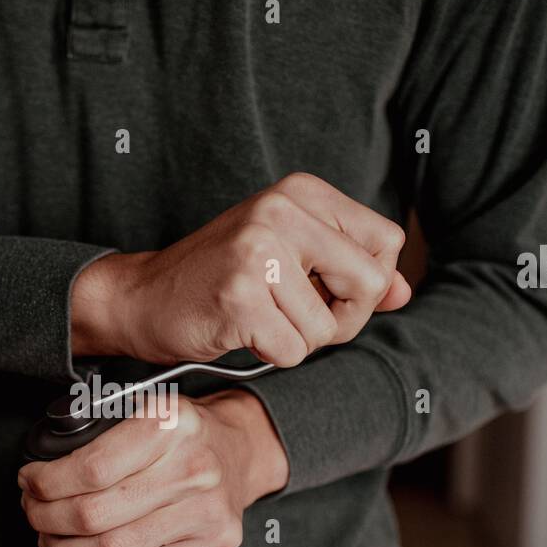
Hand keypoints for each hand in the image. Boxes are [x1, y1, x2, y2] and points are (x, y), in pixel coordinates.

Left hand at [17, 389, 286, 546]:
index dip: (47, 484)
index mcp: (169, 425)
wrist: (242, 450)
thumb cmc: (183, 431)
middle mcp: (192, 468)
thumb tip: (41, 469)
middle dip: (46, 519)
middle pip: (94, 514)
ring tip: (50, 541)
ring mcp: (205, 511)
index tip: (30, 483)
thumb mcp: (147, 406)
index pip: (91, 469)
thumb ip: (101, 429)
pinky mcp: (212, 544)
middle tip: (33, 514)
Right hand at [71, 172, 411, 366]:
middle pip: (369, 282)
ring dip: (299, 340)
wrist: (142, 297)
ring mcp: (258, 252)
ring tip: (259, 319)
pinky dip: (271, 354)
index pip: (386, 243)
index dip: (368, 282)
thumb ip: (350, 269)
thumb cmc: (221, 279)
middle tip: (298, 315)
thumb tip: (404, 293)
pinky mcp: (239, 296)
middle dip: (343, 317)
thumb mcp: (292, 258)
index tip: (326, 289)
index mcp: (301, 192)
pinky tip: (241, 331)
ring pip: (328, 327)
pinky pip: (293, 351)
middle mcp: (281, 212)